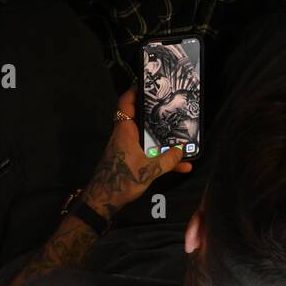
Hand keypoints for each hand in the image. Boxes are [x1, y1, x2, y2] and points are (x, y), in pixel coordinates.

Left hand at [82, 87, 192, 218]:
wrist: (104, 200)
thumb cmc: (122, 180)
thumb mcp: (149, 170)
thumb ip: (167, 161)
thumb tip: (181, 151)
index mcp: (125, 131)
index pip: (126, 103)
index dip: (134, 91)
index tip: (146, 84)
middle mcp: (124, 136)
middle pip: (139, 118)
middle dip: (154, 114)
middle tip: (170, 107)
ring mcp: (126, 149)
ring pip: (146, 138)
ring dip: (162, 140)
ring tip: (180, 138)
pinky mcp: (129, 161)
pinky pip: (147, 154)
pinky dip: (160, 157)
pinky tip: (178, 166)